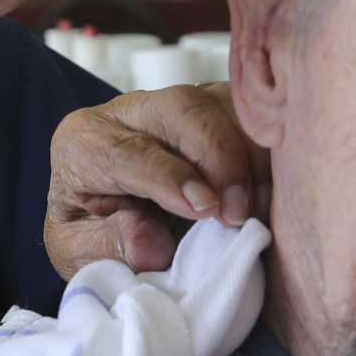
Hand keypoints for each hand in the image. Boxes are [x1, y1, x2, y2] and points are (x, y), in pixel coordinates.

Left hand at [44, 82, 268, 278]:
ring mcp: (174, 106)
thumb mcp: (81, 251)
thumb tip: (149, 244)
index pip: (128, 150)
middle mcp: (127, 113)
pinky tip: (274, 186)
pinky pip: (248, 112)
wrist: (109, 216)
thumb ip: (108, 247)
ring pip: (220, 104)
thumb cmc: (95, 234)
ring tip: (258, 205)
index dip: (169, 178)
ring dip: (249, 151)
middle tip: (236, 212)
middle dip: (218, 156)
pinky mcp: (211, 109)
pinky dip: (267, 145)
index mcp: (82, 144)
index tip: (206, 208)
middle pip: (180, 108)